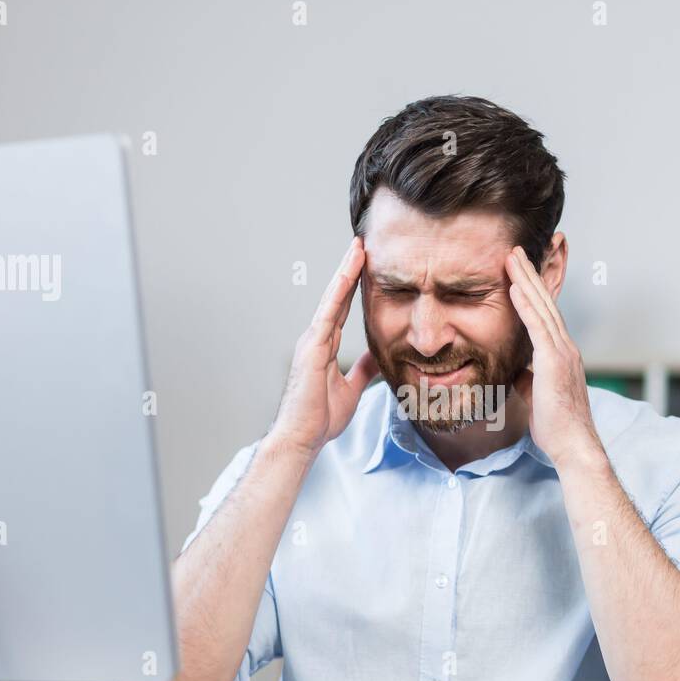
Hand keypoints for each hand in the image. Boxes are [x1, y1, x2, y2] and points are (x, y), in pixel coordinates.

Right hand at [268, 236, 378, 457]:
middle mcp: (316, 338)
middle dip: (350, 270)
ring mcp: (312, 340)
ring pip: (332, 297)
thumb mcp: (351, 389)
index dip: (355, 287)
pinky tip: (350, 271)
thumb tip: (377, 357)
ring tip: (360, 246)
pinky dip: (340, 290)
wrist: (302, 438)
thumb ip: (362, 371)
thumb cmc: (320, 418)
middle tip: (363, 243)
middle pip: (337, 296)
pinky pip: (329, 311)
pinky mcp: (312, 346)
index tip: (367, 265)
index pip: (343, 309)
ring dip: (346, 271)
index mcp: (325, 347)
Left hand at [505, 246, 603, 470]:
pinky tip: (515, 287)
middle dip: (530, 275)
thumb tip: (517, 372)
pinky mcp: (554, 362)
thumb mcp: (536, 396)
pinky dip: (526, 305)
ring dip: (526, 281)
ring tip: (512, 258)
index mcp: (561, 354)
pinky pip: (538, 327)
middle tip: (515, 251)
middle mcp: (566, 347)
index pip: (544, 315)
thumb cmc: (556, 426)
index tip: (520, 271)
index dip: (532, 291)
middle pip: (545, 303)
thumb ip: (528, 378)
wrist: (573, 445)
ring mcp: (562, 353)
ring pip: (542, 308)